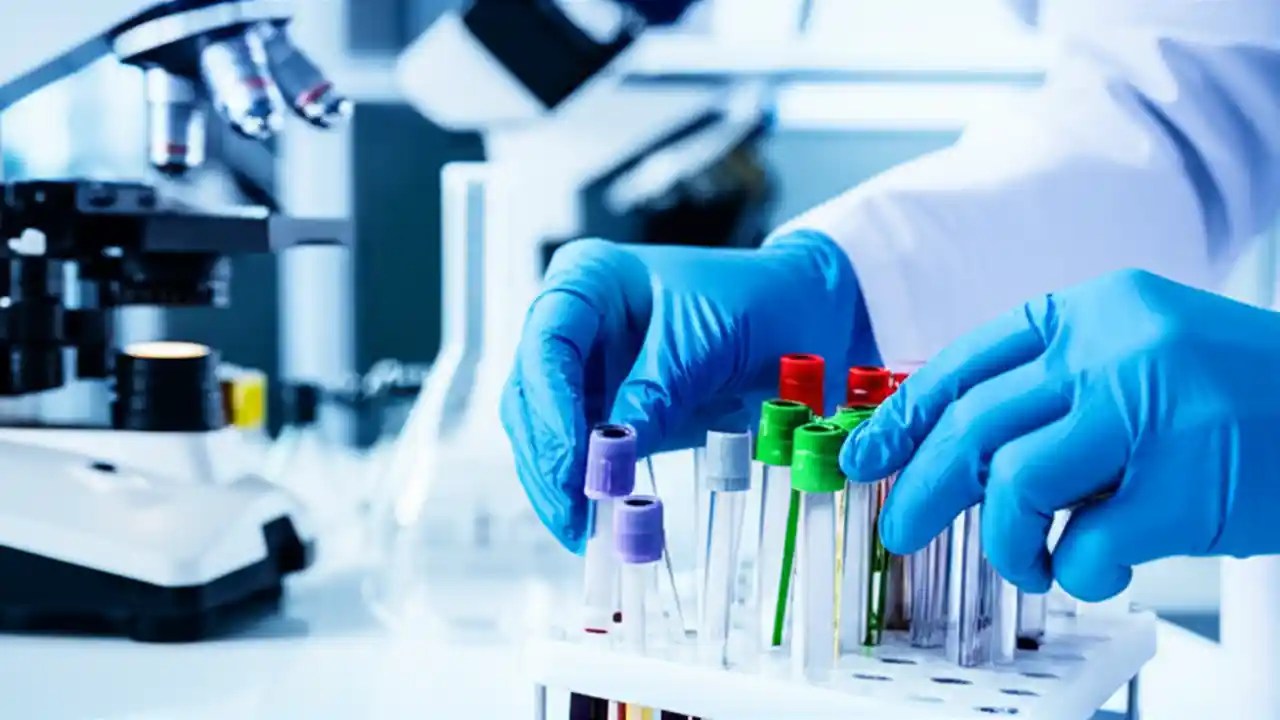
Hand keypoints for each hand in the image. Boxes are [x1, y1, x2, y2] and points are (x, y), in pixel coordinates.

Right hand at [502, 232, 866, 551]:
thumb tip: (611, 457)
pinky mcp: (601, 411)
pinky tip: (595, 525)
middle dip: (548, 459)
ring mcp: (582, 369)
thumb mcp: (711, 342)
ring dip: (557, 485)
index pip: (547, 342)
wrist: (801, 316)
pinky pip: (577, 455)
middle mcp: (573, 322)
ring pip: (541, 432)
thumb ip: (658, 392)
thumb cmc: (758, 303)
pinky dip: (583, 491)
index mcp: (590, 279)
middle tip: (573, 514)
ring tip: (584, 533)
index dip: (551, 406)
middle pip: (530, 393)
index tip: (573, 461)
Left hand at [840, 269, 1279, 600]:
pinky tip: (1100, 563)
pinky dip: (1077, 569)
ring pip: (1014, 484)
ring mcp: (1147, 411)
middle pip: (973, 425)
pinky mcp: (1179, 484)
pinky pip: (1083, 544)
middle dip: (922, 487)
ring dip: (1004, 541)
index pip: (966, 363)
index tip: (866, 457)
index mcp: (1091, 310)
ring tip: (1027, 563)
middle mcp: (1112, 347)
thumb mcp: (1136, 358)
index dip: (902, 416)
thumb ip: (1053, 389)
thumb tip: (953, 450)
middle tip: (901, 528)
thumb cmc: (1238, 397)